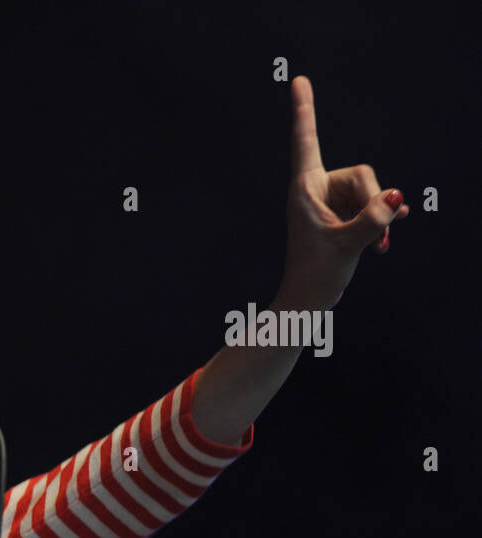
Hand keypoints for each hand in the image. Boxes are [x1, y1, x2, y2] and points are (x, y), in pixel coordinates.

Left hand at [275, 75, 409, 310]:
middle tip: (377, 233)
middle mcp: (316, 191)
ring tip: (377, 245)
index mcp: (305, 189)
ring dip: (379, 218)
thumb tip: (395, 198)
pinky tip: (384, 240)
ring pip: (370, 192)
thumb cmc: (315, 275)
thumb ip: (372, 219)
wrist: (308, 302)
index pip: (306, 142)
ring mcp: (330, 203)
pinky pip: (371, 206)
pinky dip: (378, 222)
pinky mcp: (341, 216)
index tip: (297, 81)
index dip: (304, 111)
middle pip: (360, 175)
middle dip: (375, 201)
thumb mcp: (347, 246)